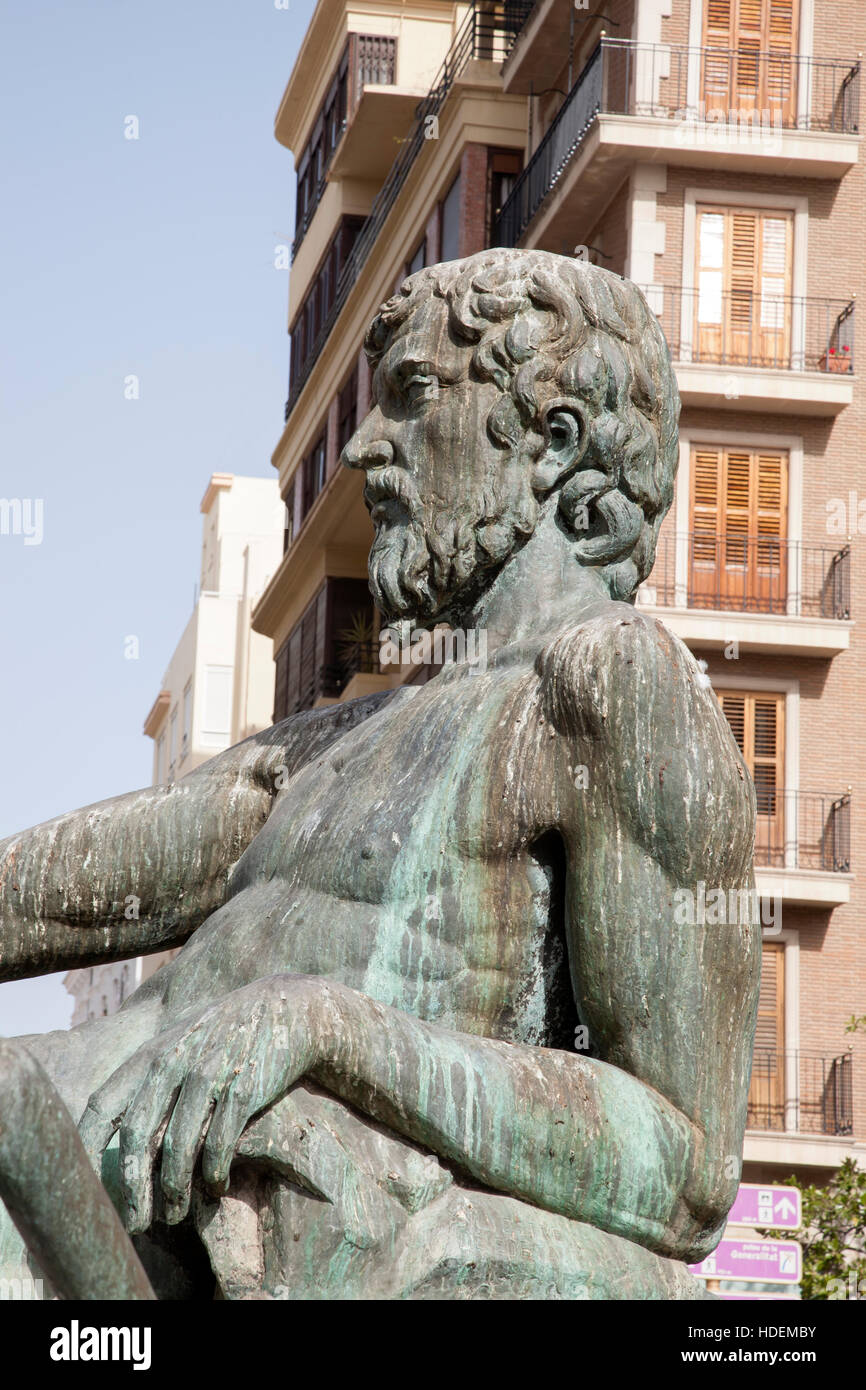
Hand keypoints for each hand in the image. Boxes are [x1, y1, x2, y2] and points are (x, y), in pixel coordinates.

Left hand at [78, 973, 336, 1232]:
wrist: (287, 1010)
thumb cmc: (226, 1036)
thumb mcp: (180, 1043)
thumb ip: (148, 1079)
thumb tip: (113, 1136)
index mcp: (151, 1055)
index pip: (103, 1105)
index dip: (88, 1149)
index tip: (88, 1187)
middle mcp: (174, 1063)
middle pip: (139, 1137)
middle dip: (134, 1189)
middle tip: (137, 1224)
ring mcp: (209, 1074)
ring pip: (179, 1148)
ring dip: (174, 1191)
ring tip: (175, 1215)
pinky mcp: (244, 1088)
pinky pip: (219, 1144)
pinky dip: (214, 1173)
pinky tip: (216, 1185)